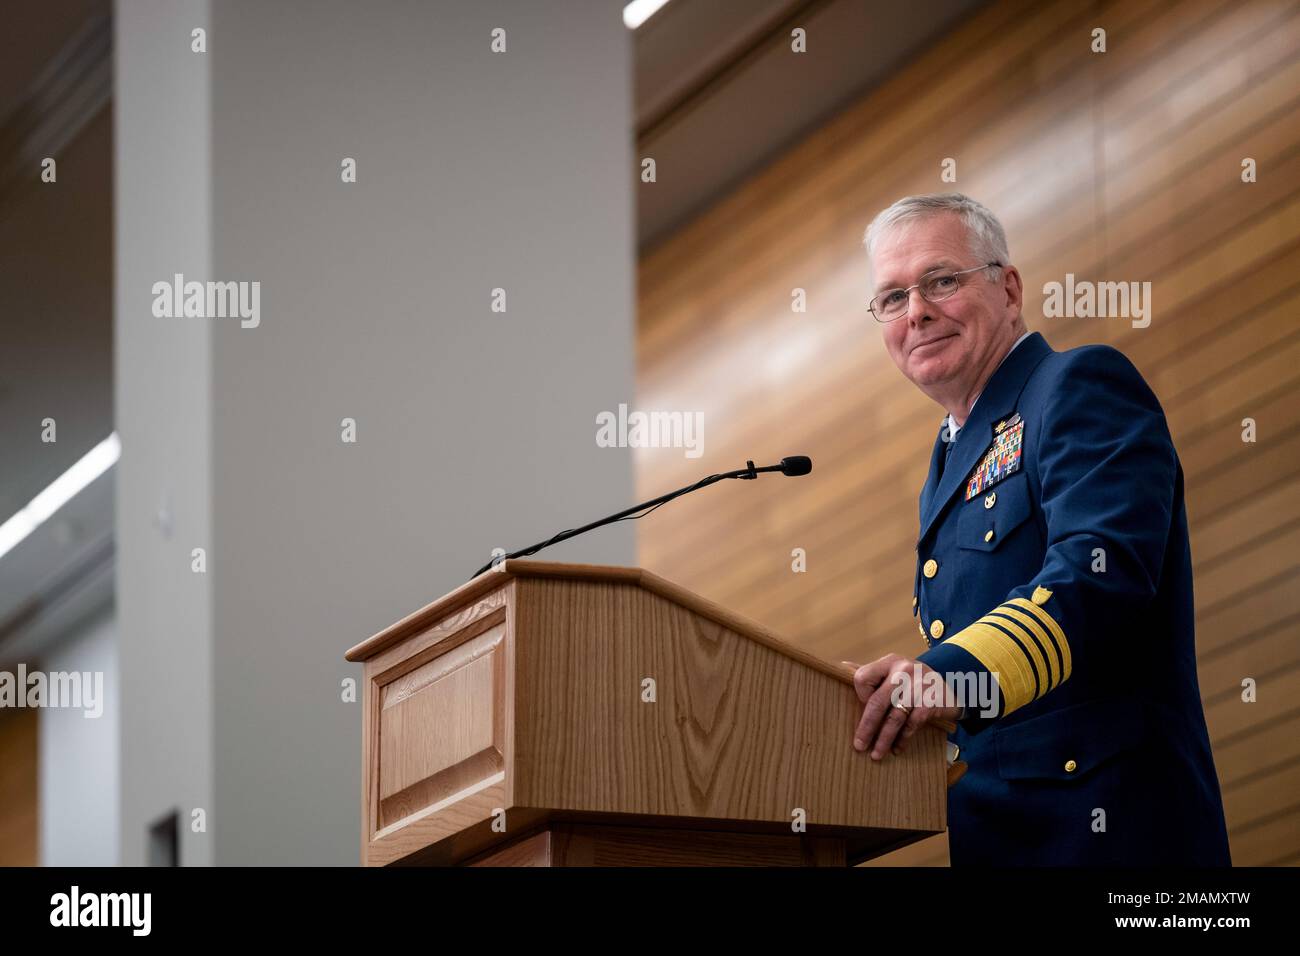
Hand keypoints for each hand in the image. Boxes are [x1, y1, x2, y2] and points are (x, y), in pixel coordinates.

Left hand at [840, 654, 960, 759]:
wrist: (952, 687)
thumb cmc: (914, 681)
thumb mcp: (895, 670)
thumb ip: (871, 672)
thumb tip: (840, 668)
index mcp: (890, 661)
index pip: (862, 677)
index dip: (860, 695)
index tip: (861, 708)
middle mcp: (903, 670)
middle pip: (877, 702)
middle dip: (866, 727)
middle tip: (859, 746)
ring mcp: (919, 686)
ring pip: (894, 717)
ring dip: (884, 739)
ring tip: (876, 754)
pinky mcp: (931, 702)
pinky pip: (912, 725)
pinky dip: (903, 739)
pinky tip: (897, 749)